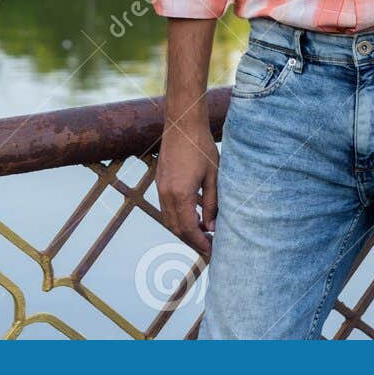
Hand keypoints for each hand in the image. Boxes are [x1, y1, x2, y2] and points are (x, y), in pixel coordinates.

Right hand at [156, 119, 217, 254]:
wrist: (183, 124)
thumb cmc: (201, 147)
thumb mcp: (213, 177)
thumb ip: (212, 204)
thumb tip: (211, 228)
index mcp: (180, 194)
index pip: (189, 229)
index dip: (200, 242)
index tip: (212, 250)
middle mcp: (166, 194)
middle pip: (176, 228)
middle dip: (191, 240)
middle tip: (208, 245)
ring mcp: (160, 187)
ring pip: (168, 219)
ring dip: (183, 230)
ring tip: (202, 233)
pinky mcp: (159, 181)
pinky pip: (165, 208)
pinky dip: (177, 217)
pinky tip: (192, 216)